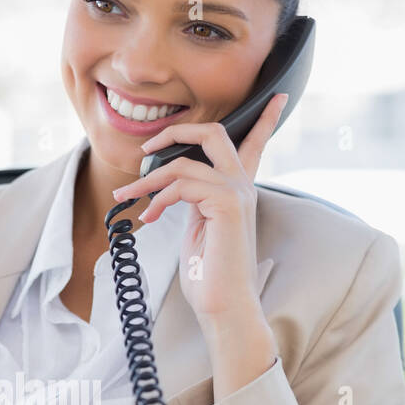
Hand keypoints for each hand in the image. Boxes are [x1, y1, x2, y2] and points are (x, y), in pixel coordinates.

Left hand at [111, 92, 288, 326]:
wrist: (224, 308)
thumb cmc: (209, 278)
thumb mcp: (198, 230)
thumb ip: (193, 202)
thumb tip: (170, 188)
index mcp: (239, 192)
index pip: (255, 145)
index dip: (266, 119)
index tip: (278, 96)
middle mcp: (243, 187)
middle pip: (215, 134)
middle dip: (177, 132)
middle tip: (148, 148)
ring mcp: (237, 193)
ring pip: (184, 164)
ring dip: (147, 181)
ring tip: (125, 198)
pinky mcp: (227, 204)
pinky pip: (182, 185)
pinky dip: (158, 199)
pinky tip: (149, 218)